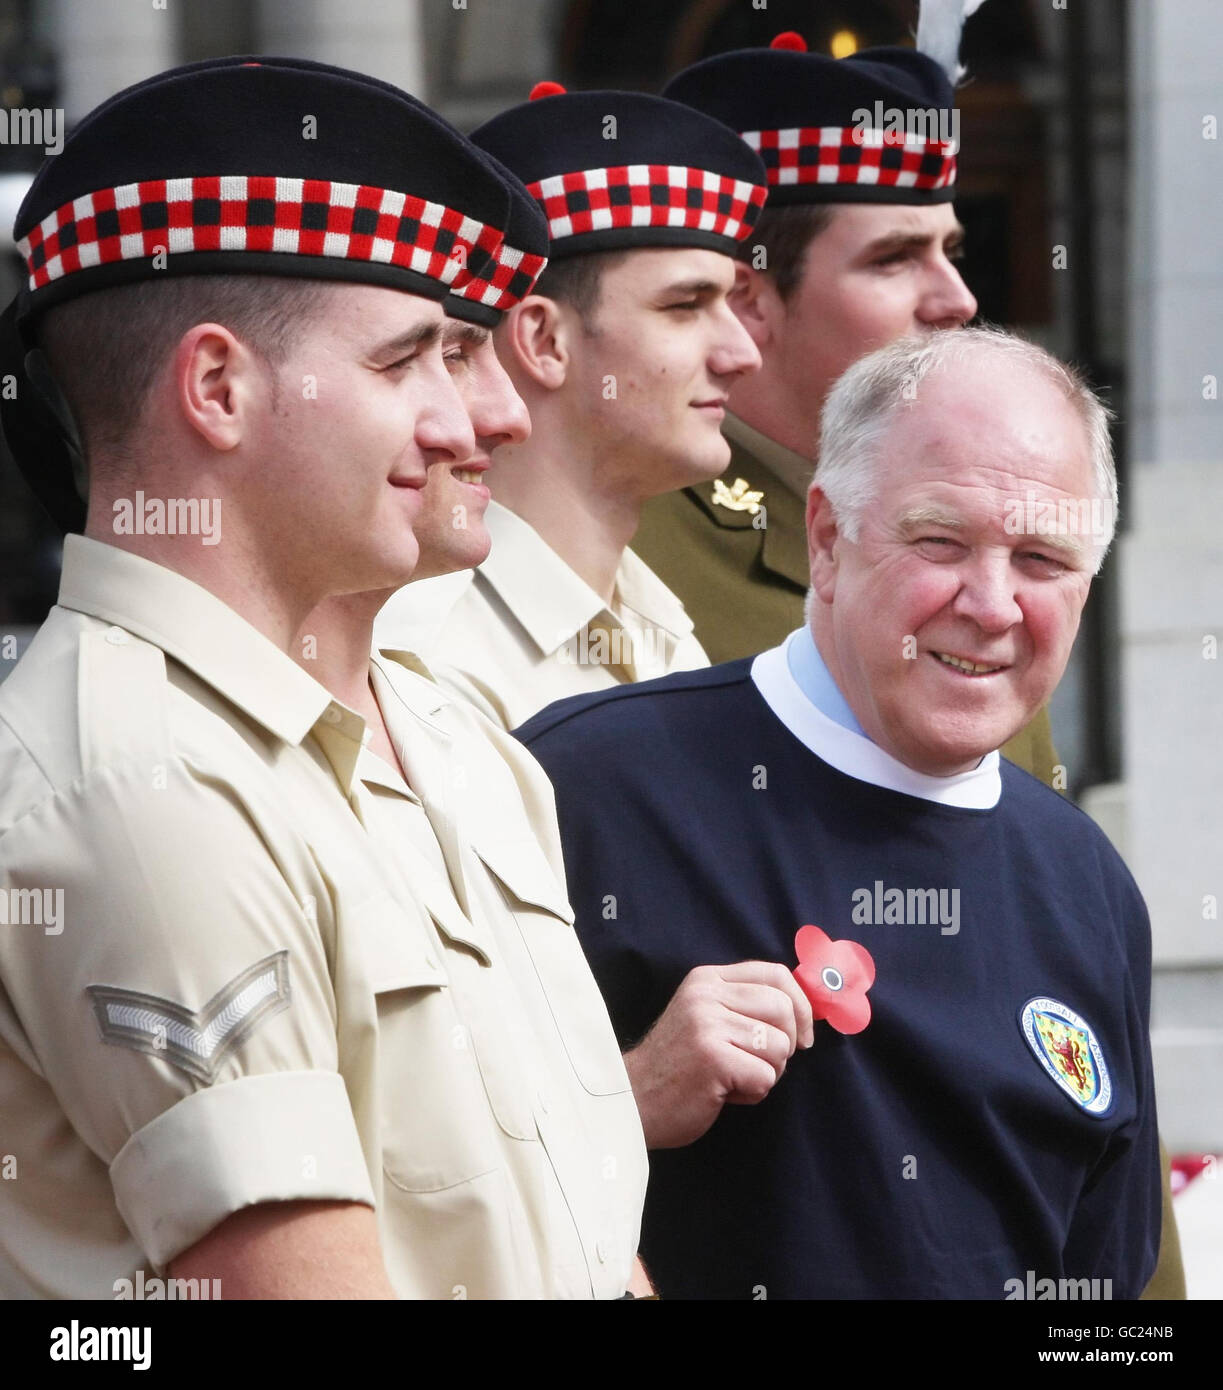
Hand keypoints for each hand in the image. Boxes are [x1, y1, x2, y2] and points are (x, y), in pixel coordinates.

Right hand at [623, 961, 814, 1149]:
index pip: (775, 973)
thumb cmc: (679, 1065)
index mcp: (707, 979)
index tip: (804, 1034)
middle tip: (763, 1063)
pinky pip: (765, 1076)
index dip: (801, 1005)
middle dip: (787, 1044)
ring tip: (735, 1079)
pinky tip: (725, 1093)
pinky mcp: (713, 1058)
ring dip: (767, 1072)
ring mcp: (707, 1024)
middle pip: (783, 1009)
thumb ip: (745, 1005)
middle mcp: (706, 995)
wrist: (633, 1099)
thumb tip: (806, 1009)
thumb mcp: (707, 1017)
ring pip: (779, 1046)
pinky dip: (753, 1092)